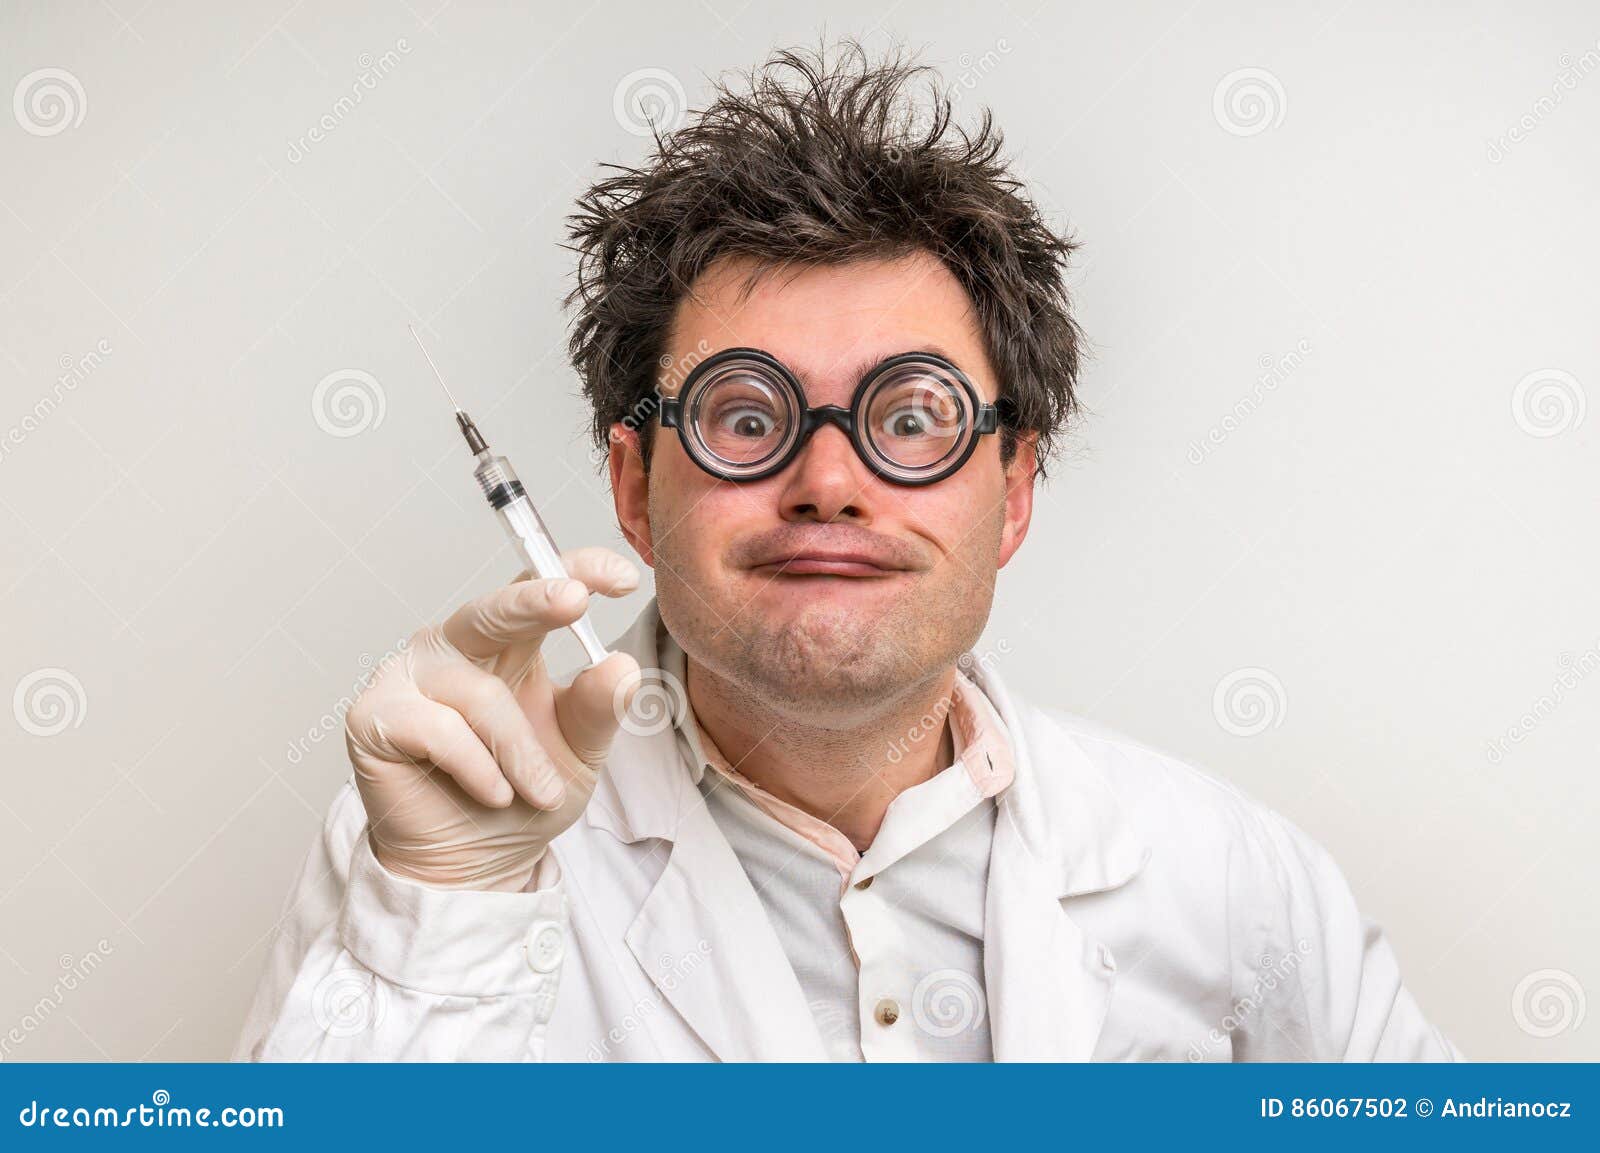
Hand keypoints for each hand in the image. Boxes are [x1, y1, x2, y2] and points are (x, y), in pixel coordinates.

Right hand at [344, 548, 641, 891]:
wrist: (473, 862)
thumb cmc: (522, 795)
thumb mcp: (578, 753)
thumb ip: (598, 709)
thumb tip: (621, 666)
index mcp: (508, 642)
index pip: (538, 588)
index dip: (576, 571)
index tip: (623, 578)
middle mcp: (456, 645)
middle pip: (494, 608)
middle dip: (535, 602)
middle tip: (574, 600)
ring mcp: (410, 675)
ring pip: (480, 694)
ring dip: (520, 753)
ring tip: (539, 793)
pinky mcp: (374, 714)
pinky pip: (438, 729)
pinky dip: (476, 766)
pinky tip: (492, 793)